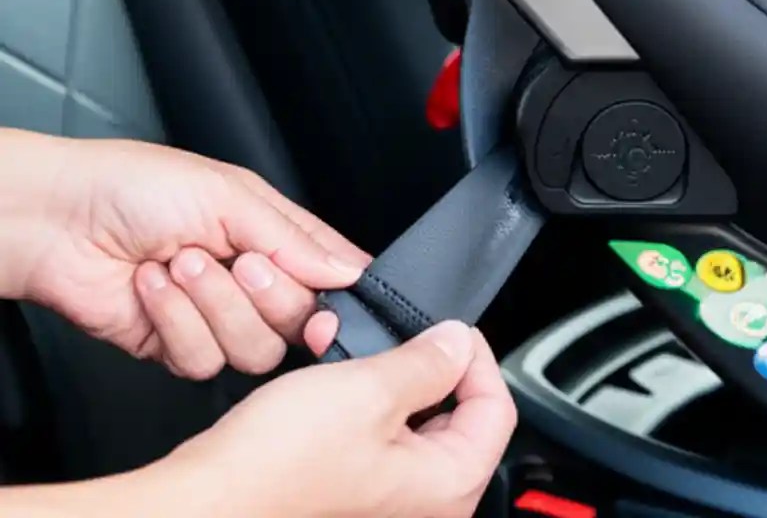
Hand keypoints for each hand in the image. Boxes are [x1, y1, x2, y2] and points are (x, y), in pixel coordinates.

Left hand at [2, 130, 370, 377]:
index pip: (334, 277)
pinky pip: (202, 361)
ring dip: (214, 305)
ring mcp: (216, 318)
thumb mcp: (230, 196)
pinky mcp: (176, 347)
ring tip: (181, 263)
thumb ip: (295, 241)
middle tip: (240, 262)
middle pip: (301, 323)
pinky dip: (175, 321)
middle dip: (269, 296)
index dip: (341, 299)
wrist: (57, 219)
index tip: (332, 309)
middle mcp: (252, 282)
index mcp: (275, 237)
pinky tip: (153, 286)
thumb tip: (350, 272)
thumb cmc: (134, 186)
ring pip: (255, 350)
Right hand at [151, 321, 517, 517]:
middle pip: (460, 417)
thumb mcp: (367, 389)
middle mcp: (426, 504)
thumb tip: (457, 342)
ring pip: (416, 423)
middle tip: (400, 335)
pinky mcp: (353, 493)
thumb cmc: (277, 464)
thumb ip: (427, 361)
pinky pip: (380, 438)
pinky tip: (336, 378)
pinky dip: (364, 402)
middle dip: (427, 366)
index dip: (476, 357)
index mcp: (449, 485)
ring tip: (357, 350)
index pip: (497, 408)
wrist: (206, 502)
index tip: (449, 329)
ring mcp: (388, 501)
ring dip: (389, 378)